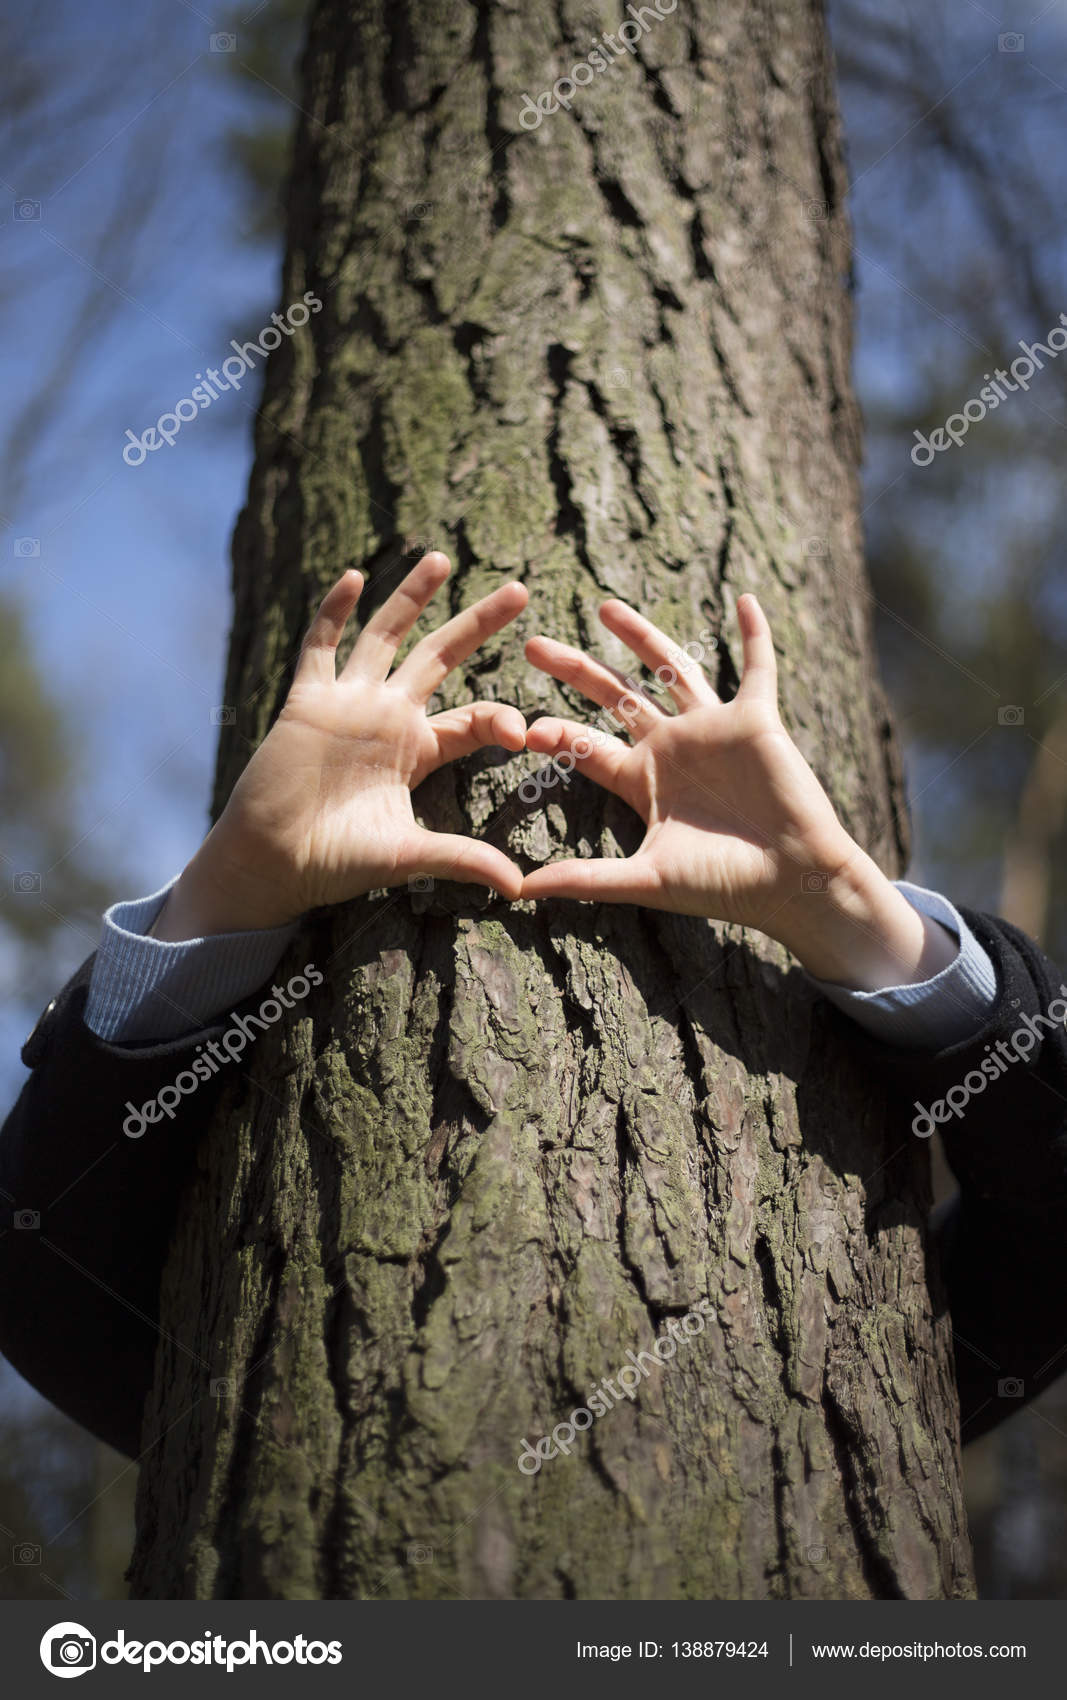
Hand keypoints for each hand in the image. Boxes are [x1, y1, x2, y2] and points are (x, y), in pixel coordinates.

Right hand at [154, 554, 527, 938]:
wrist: (273, 863)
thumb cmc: (338, 862)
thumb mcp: (409, 856)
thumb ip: (463, 860)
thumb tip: (521, 888)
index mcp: (420, 750)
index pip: (474, 717)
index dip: (502, 718)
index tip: (524, 733)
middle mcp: (389, 717)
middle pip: (441, 657)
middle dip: (479, 623)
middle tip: (520, 590)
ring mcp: (348, 703)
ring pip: (385, 636)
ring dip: (411, 597)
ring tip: (441, 558)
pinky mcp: (307, 701)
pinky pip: (321, 647)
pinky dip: (334, 612)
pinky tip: (355, 577)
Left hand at [519, 595, 954, 990]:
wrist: (791, 881)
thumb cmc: (722, 886)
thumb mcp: (645, 879)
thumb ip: (584, 878)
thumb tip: (518, 891)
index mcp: (642, 781)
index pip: (587, 746)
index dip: (556, 733)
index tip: (524, 728)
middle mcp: (672, 748)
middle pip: (615, 697)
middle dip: (576, 670)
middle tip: (532, 646)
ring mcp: (712, 729)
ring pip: (671, 668)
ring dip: (640, 637)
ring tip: (604, 607)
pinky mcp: (756, 720)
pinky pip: (758, 668)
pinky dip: (754, 635)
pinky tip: (745, 600)